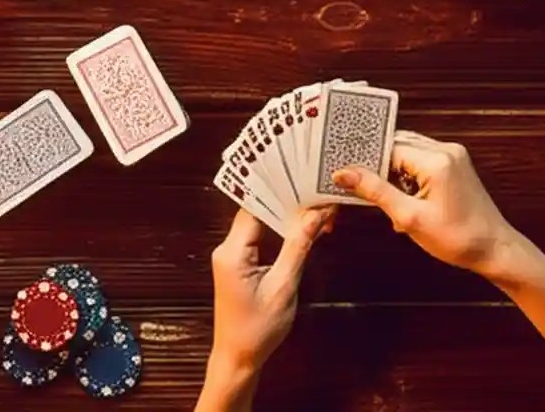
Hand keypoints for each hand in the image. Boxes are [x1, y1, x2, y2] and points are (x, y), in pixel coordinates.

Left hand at [208, 208, 332, 371]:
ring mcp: (231, 256)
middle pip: (258, 210)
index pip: (255, 207)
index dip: (282, 194)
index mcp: (232, 252)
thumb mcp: (283, 287)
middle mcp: (227, 249)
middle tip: (318, 199)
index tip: (306, 186)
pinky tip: (301, 231)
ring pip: (260, 222)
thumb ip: (298, 247)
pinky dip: (280, 232)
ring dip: (286, 217)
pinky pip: (259, 237)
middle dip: (288, 203)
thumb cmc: (256, 330)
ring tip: (316, 212)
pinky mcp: (238, 263)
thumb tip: (315, 215)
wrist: (238, 358)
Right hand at [332, 131, 517, 277]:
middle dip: (379, 168)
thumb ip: (376, 191)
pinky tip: (405, 202)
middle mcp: (446, 150)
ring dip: (394, 175)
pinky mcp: (454, 165)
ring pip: (408, 154)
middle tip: (360, 187)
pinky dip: (408, 179)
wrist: (494, 250)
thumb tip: (344, 174)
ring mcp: (453, 156)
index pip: (388, 148)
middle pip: (398, 147)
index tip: (347, 174)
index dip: (366, 162)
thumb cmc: (459, 238)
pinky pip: (421, 162)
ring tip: (389, 202)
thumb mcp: (410, 217)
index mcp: (436, 160)